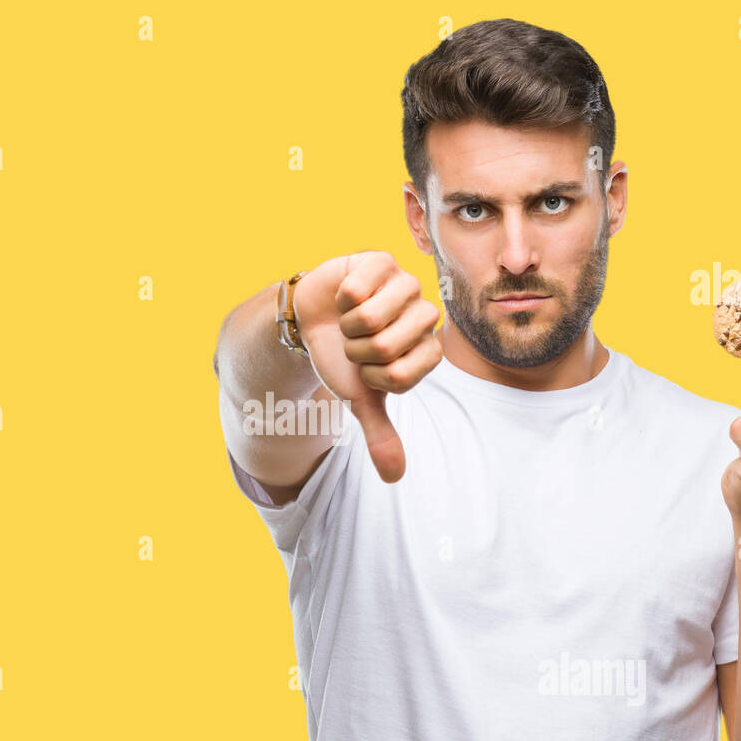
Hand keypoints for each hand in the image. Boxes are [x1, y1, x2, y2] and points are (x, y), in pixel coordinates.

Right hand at [294, 251, 441, 481]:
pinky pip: (359, 288)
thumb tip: (394, 478)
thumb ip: (380, 433)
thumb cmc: (343, 357)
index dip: (373, 376)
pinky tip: (345, 295)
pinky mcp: (381, 262)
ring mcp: (405, 284)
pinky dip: (341, 298)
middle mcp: (424, 315)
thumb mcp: (360, 399)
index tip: (367, 369)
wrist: (314, 322)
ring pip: (372, 317)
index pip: (403, 376)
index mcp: (427, 350)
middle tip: (355, 343)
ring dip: (348, 325)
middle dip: (358, 352)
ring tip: (350, 320)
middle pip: (389, 346)